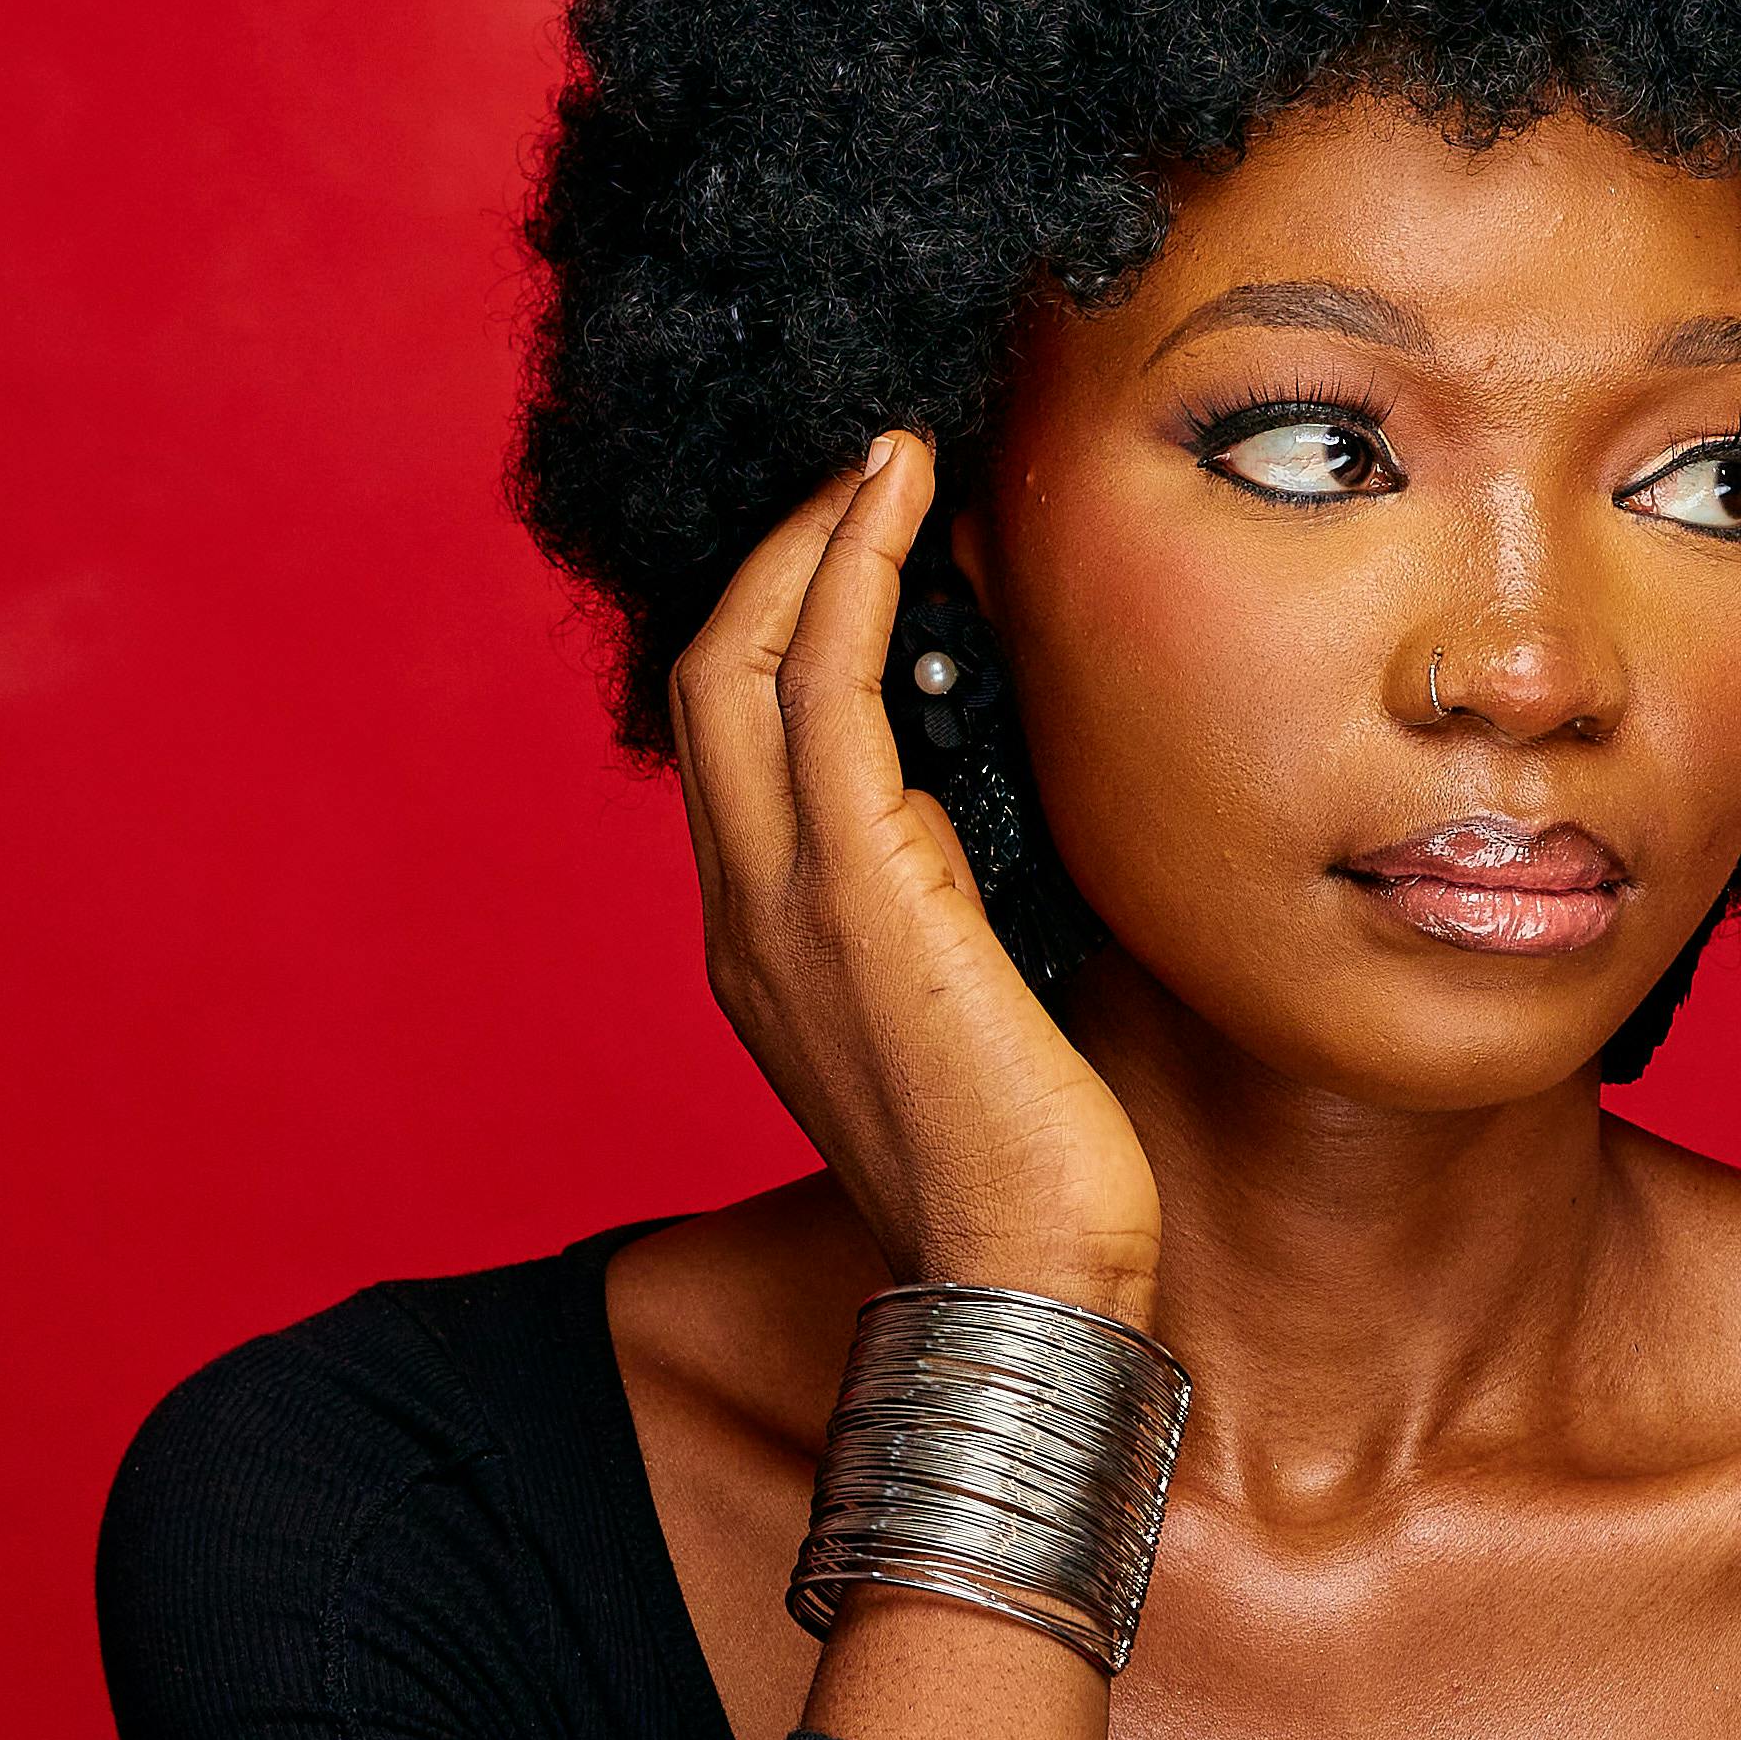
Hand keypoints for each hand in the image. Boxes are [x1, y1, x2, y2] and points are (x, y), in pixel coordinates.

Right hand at [671, 434, 1161, 1326]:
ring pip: (739, 662)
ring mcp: (783, 903)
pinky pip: (822, 688)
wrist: (1031, 1279)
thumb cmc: (1034, 1166)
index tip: (865, 548)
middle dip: (775, 555)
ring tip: (889, 460)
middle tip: (869, 472)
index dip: (781, 626)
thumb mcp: (975, 1003)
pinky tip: (901, 505)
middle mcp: (747, 915)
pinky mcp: (856, 892)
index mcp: (766, 947)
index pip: (736, 744)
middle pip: (706, 678)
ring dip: (811, 539)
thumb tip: (984, 805)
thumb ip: (951, 903)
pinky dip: (850, 573)